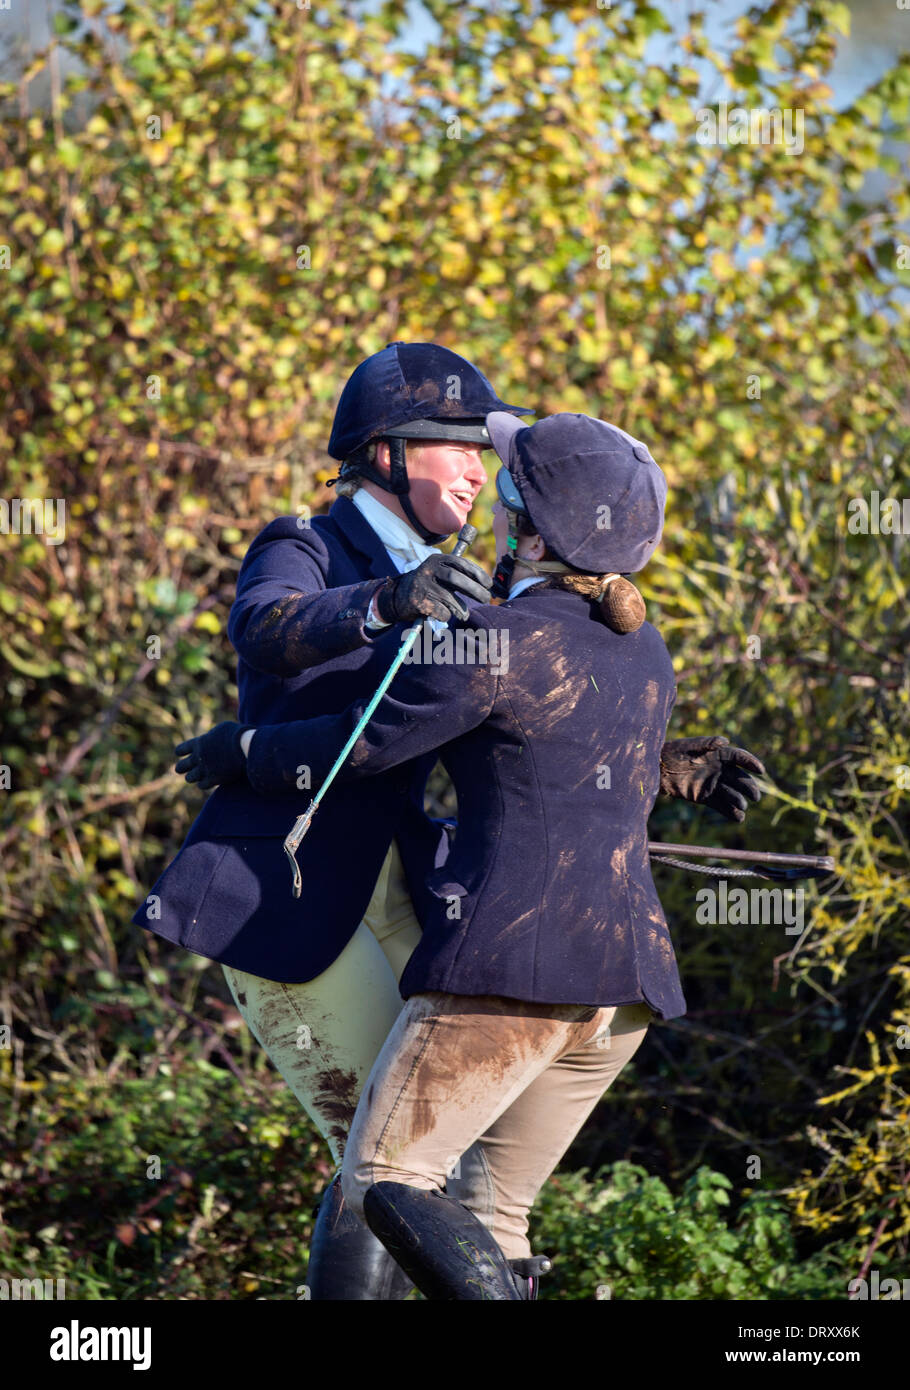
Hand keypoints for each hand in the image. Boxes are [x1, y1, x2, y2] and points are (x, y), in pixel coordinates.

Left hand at [174, 720, 252, 789]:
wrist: (246, 747)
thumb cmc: (237, 735)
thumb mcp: (221, 730)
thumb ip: (211, 737)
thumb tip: (210, 738)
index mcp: (198, 743)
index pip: (180, 750)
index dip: (181, 753)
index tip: (183, 754)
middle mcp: (198, 757)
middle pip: (180, 767)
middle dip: (183, 768)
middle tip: (187, 768)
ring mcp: (205, 769)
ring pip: (189, 778)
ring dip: (194, 777)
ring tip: (200, 775)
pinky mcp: (214, 779)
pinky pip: (202, 785)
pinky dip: (204, 783)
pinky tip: (209, 780)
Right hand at [375, 553, 491, 624]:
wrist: (398, 597)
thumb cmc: (428, 585)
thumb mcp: (440, 573)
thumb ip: (459, 574)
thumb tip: (485, 584)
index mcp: (437, 560)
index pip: (460, 563)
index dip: (477, 573)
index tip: (489, 584)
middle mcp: (428, 569)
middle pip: (455, 578)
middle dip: (474, 589)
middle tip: (486, 598)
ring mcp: (421, 585)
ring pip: (448, 597)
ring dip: (461, 608)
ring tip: (465, 614)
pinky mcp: (418, 601)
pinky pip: (440, 611)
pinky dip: (447, 615)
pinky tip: (445, 615)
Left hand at [659, 736, 765, 822]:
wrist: (657, 768)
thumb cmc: (673, 751)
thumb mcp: (689, 745)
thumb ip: (706, 742)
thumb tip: (725, 741)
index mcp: (718, 754)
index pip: (739, 757)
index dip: (750, 762)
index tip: (760, 770)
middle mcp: (719, 769)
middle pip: (739, 778)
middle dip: (749, 787)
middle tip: (755, 796)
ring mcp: (712, 783)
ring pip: (731, 793)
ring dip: (739, 801)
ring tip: (742, 806)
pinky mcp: (703, 796)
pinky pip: (720, 805)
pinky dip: (730, 811)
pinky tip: (738, 817)